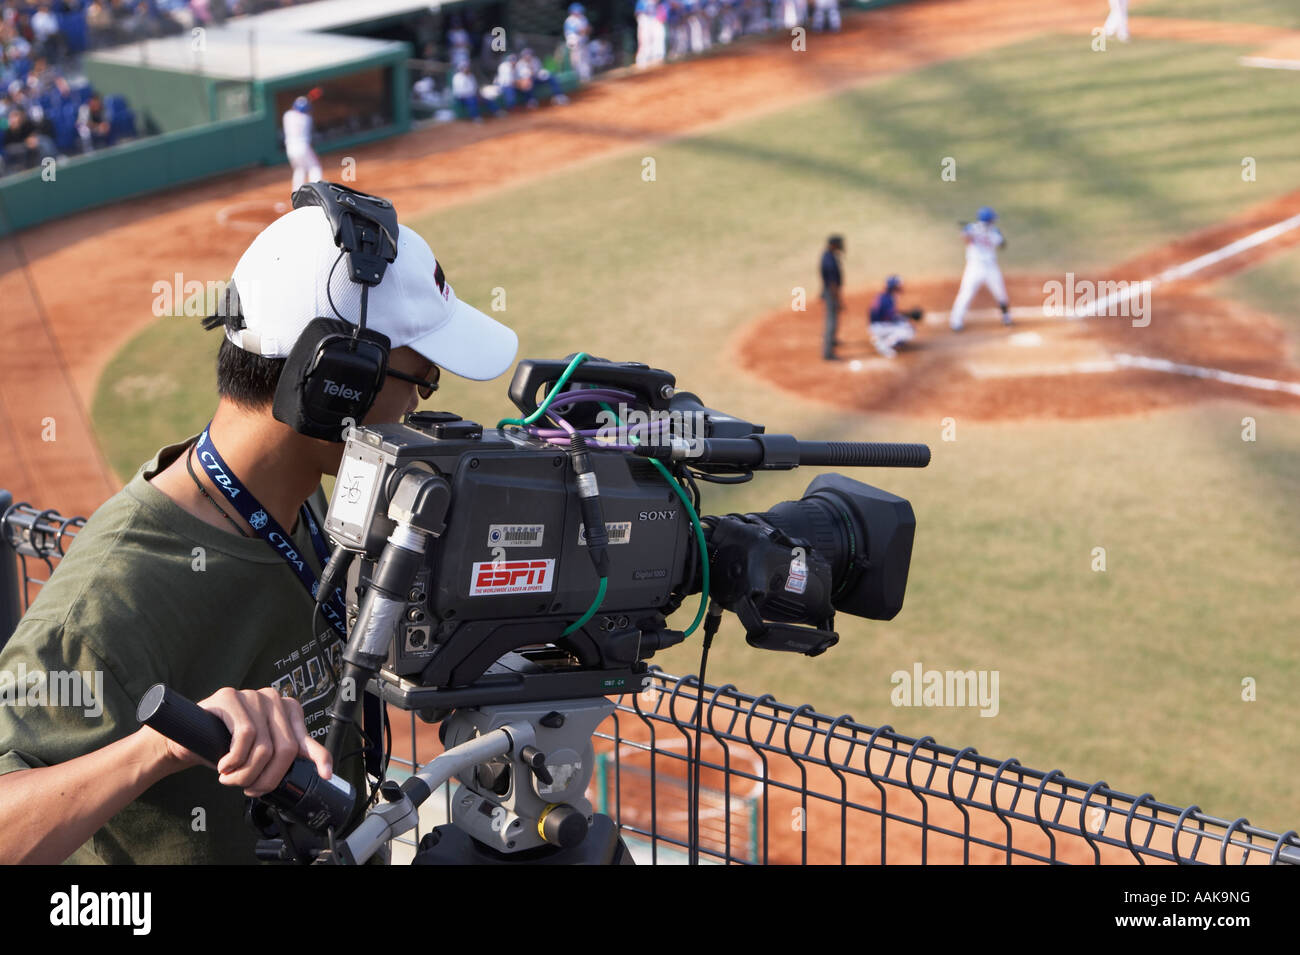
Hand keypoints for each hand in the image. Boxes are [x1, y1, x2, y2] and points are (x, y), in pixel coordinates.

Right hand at [147, 687, 332, 797]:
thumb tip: (316, 774)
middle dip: (267, 778)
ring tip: (231, 779)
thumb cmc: (225, 748)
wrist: (186, 741)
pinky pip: (245, 735)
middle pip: (285, 749)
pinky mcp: (230, 696)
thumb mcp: (258, 755)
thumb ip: (283, 757)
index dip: (320, 757)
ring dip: (246, 774)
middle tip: (248, 788)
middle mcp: (274, 699)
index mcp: (287, 712)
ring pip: (264, 746)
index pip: (307, 738)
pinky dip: (235, 759)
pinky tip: (224, 765)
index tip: (325, 775)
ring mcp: (253, 695)